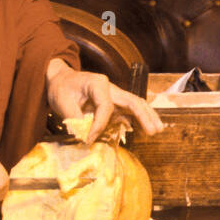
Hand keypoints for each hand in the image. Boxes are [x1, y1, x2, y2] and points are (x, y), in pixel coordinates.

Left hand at [45, 59, 165, 142]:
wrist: (61, 80)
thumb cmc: (62, 89)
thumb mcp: (62, 103)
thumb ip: (75, 119)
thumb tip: (86, 137)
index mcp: (98, 84)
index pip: (105, 107)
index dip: (99, 125)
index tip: (89, 139)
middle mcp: (110, 88)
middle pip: (133, 101)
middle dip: (144, 116)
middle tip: (154, 131)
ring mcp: (114, 95)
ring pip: (136, 104)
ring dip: (148, 116)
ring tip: (158, 130)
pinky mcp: (114, 103)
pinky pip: (130, 110)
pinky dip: (140, 118)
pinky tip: (147, 129)